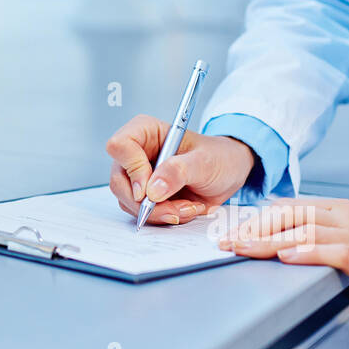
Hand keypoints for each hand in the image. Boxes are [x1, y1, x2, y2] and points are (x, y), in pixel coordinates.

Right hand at [106, 115, 256, 225]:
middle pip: (119, 181)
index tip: (149, 189)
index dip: (132, 169)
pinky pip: (141, 213)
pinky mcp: (144, 195)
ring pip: (129, 201)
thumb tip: (152, 190)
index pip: (119, 146)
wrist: (229, 172)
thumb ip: (178, 172)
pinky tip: (185, 208)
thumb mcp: (204, 162)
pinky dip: (163, 217)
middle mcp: (136, 153)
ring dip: (159, 212)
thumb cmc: (218, 157)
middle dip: (147, 202)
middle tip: (176, 209)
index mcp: (146, 132)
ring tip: (188, 206)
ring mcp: (138, 175)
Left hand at [218, 197, 348, 303]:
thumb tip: (308, 231)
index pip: (294, 207)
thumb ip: (339, 226)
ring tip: (242, 247)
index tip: (237, 225)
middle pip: (290, 216)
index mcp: (345, 210)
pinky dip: (307, 251)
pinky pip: (333, 251)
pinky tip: (287, 255)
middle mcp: (346, 217)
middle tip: (226, 239)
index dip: (262, 216)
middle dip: (254, 227)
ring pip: (304, 230)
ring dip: (268, 240)